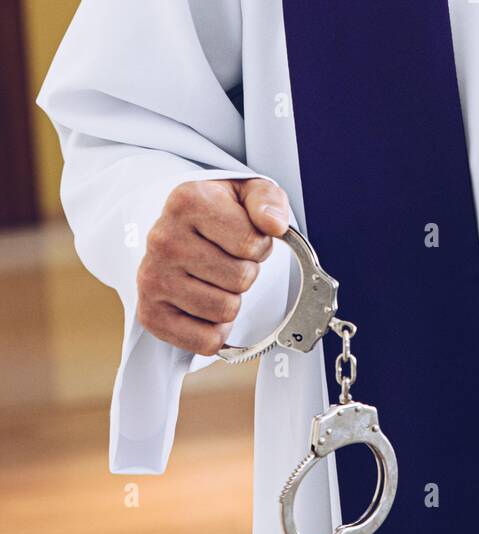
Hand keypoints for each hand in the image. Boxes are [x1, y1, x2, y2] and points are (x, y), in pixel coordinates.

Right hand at [136, 177, 290, 354]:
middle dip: (245, 271)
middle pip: (241, 279)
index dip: (259, 245)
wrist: (181, 232)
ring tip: (214, 278)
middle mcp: (163, 238)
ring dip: (230, 298)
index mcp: (187, 201)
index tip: (244, 237)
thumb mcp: (248, 192)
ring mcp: (152, 278)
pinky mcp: (149, 313)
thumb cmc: (219, 213)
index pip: (253, 243)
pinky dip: (215, 330)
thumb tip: (274, 224)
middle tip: (227, 259)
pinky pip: (205, 341)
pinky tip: (205, 305)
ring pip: (225, 310)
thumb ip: (268, 200)